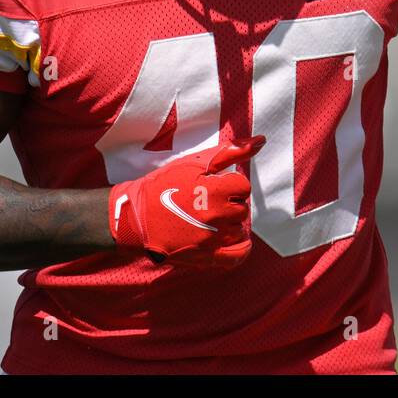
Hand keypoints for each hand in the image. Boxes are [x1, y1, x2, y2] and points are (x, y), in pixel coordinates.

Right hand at [108, 135, 263, 267]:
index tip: (216, 185)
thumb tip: (261, 140)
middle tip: (210, 201)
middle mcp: (216, 215)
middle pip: (242, 208)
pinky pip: (237, 256)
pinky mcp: (205, 257)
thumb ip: (230, 151)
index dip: (230, 184)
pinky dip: (240, 248)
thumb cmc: (164, 184)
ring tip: (211, 218)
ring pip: (239, 229)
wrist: (135, 215)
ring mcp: (212, 239)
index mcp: (215, 189)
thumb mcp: (195, 162)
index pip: (242, 186)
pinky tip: (233, 239)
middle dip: (230, 203)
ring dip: (230, 223)